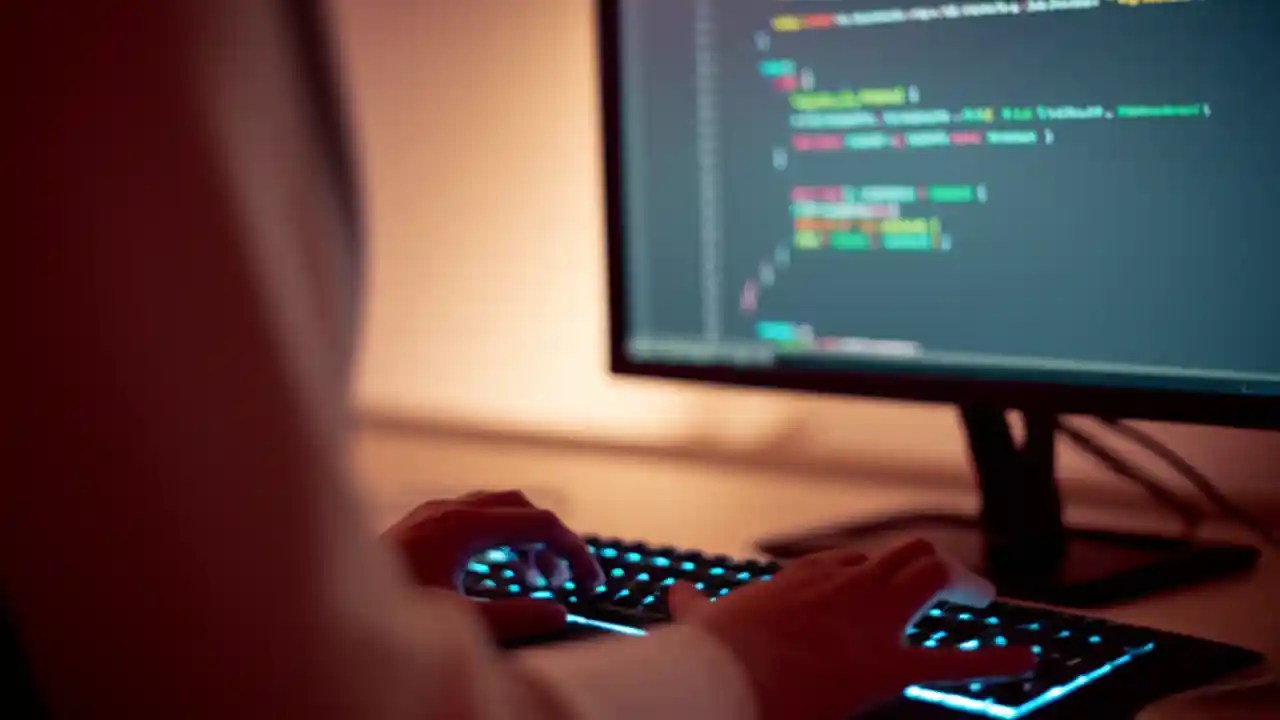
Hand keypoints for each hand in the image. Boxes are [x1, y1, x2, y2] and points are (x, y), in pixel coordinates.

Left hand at [385, 490, 603, 640]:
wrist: (324, 611)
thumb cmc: (388, 613)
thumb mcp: (458, 621)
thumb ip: (513, 617)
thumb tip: (558, 613)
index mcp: (463, 525)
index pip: (539, 524)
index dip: (573, 550)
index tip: (591, 581)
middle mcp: (447, 510)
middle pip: (519, 506)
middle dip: (549, 539)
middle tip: (565, 578)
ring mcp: (429, 513)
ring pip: (494, 510)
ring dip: (522, 539)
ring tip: (535, 580)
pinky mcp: (417, 525)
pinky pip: (472, 518)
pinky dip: (496, 539)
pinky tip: (495, 571)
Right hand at [669, 539, 1035, 719]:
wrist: (723, 679)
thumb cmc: (711, 652)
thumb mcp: (702, 619)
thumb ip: (695, 605)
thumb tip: (675, 594)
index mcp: (807, 575)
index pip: (855, 561)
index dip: (873, 578)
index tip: (877, 593)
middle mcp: (847, 584)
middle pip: (905, 552)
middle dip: (933, 566)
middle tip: (951, 587)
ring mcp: (871, 620)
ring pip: (934, 574)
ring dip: (964, 583)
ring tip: (982, 600)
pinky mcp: (887, 666)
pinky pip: (952, 662)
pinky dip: (995, 659)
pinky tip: (1027, 658)